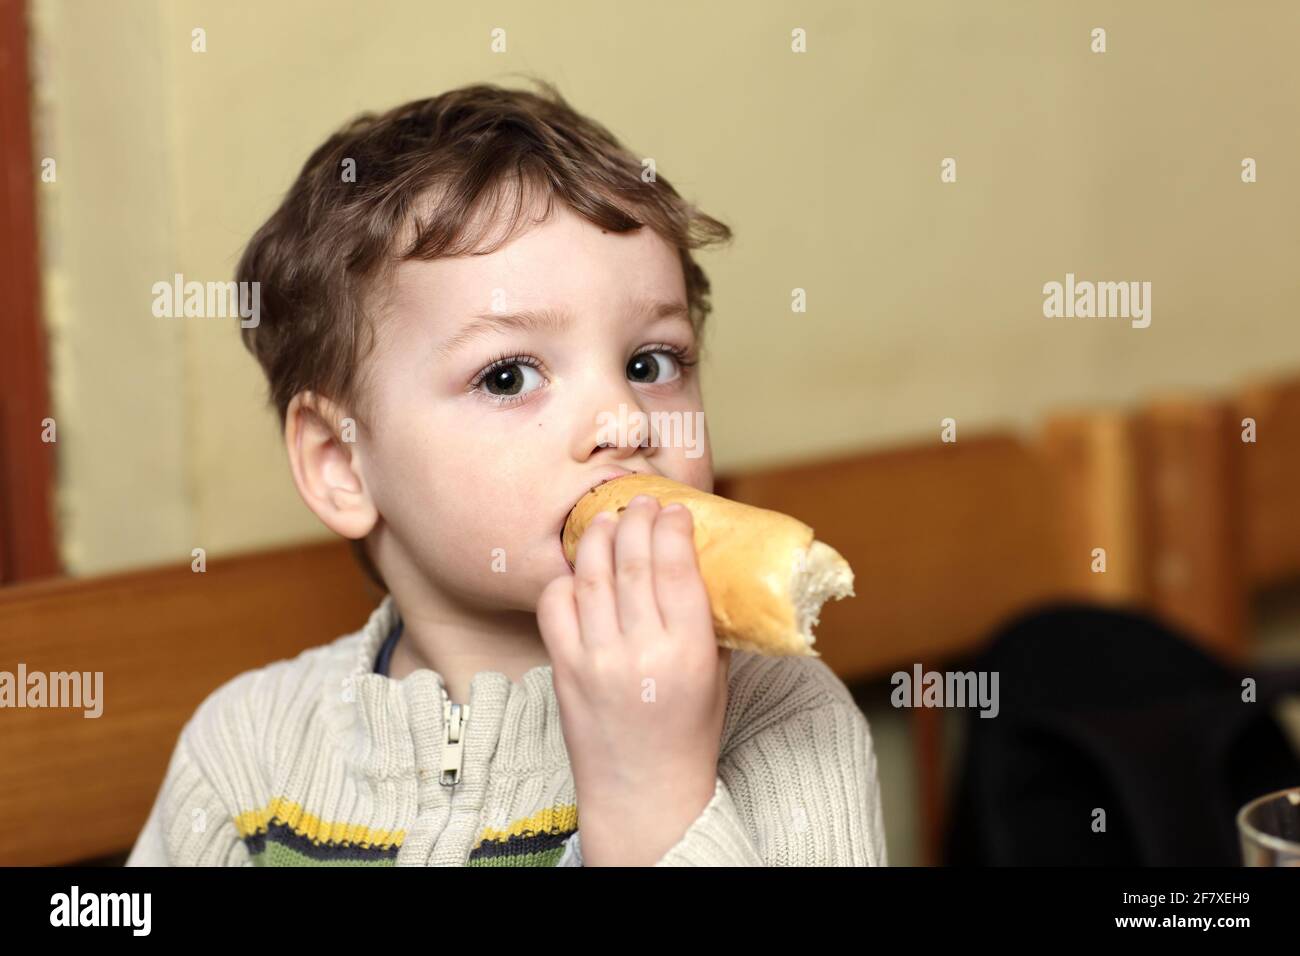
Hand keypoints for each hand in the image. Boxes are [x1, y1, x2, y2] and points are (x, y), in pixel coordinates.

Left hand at [536, 494, 730, 864]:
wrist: (642, 791)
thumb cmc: (688, 732)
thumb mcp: (716, 676)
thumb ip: (709, 623)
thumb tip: (700, 565)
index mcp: (689, 652)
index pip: (677, 568)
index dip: (673, 528)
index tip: (676, 511)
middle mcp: (641, 652)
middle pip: (633, 562)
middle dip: (637, 519)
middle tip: (641, 502)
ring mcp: (597, 660)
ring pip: (591, 575)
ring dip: (599, 537)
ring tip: (607, 519)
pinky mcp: (564, 669)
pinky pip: (555, 606)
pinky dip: (565, 580)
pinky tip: (577, 569)